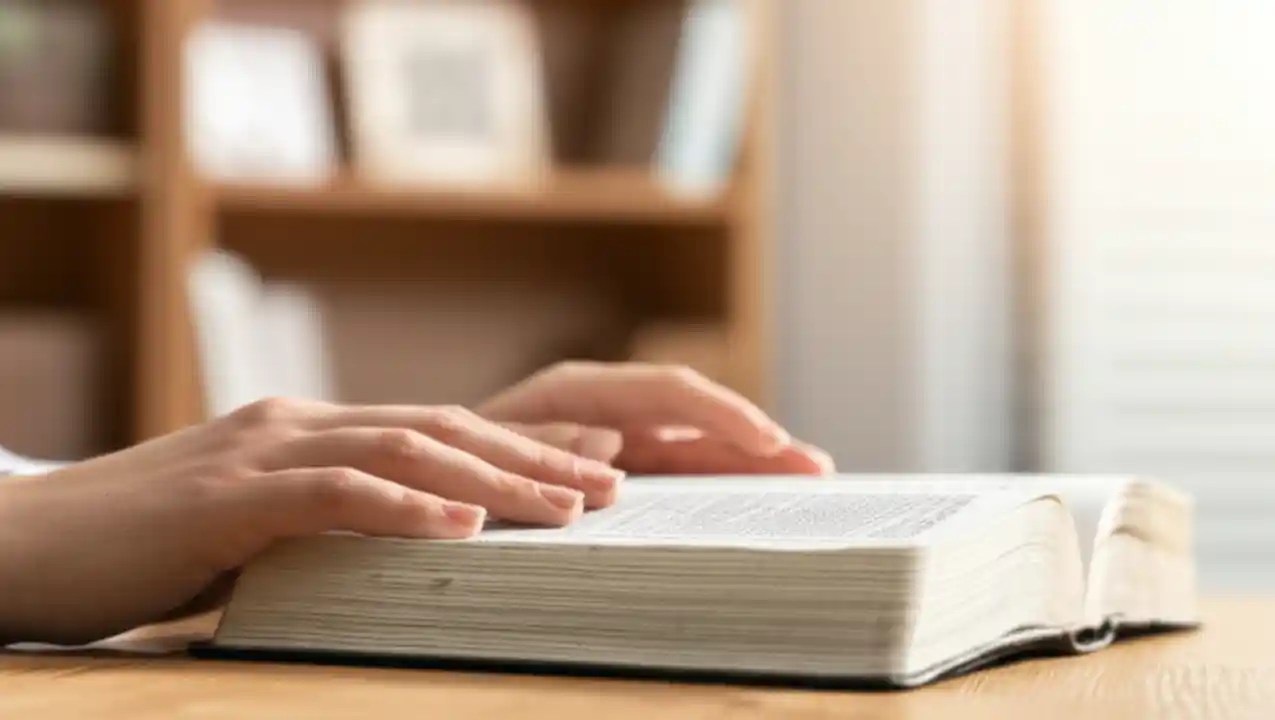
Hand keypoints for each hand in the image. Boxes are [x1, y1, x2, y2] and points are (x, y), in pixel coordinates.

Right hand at [0, 399, 622, 644]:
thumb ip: (325, 526)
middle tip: (614, 486)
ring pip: (404, 451)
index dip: (521, 446)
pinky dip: (402, 508)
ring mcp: (262, 454)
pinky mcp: (226, 497)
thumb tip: (409, 548)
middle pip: (442, 431)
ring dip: (495, 480)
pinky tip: (461, 526)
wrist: (23, 545)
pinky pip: (332, 494)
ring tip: (569, 507)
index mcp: (311, 433)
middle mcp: (298, 426)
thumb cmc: (140, 549)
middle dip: (534, 459)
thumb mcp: (253, 530)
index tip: (595, 468)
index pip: (438, 430)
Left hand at [480, 362, 832, 474]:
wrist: (423, 478)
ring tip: (808, 479)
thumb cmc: (445, 460)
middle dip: (756, 438)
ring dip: (750, 462)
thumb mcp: (482, 450)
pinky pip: (677, 474)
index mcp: (578, 391)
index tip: (766, 442)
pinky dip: (718, 483)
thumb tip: (607, 442)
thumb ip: (539, 445)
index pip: (666, 392)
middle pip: (696, 417)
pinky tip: (757, 496)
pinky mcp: (618, 472)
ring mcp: (617, 440)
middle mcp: (606, 409)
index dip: (721, 414)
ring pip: (697, 446)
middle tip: (815, 467)